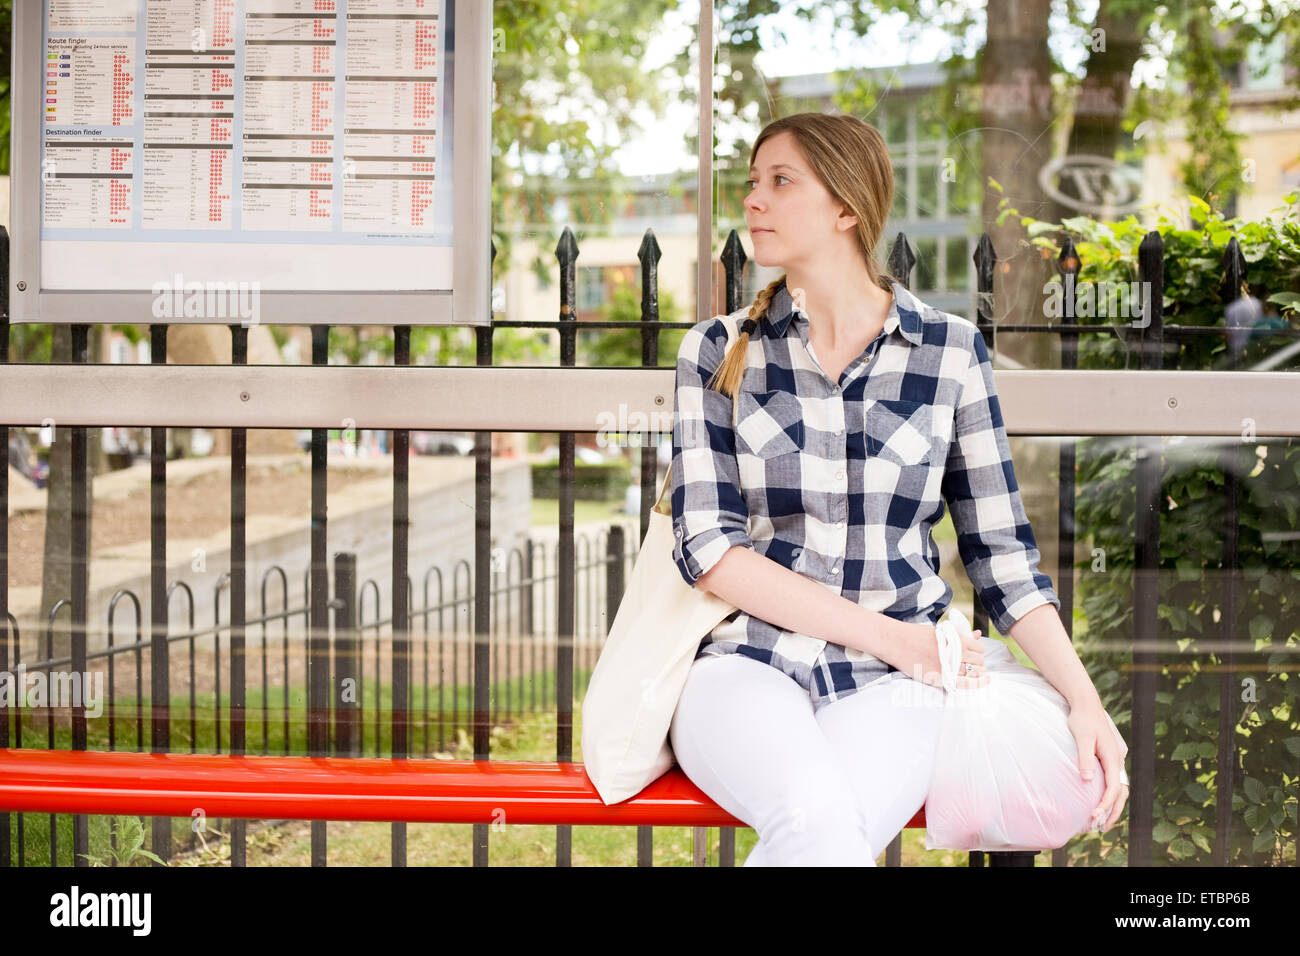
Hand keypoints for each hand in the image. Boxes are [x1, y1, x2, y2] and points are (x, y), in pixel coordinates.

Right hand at [895, 622, 985, 688]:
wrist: (894, 642)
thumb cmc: (914, 635)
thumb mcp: (938, 632)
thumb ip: (958, 636)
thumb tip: (977, 635)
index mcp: (954, 639)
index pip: (978, 648)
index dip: (979, 651)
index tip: (976, 653)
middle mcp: (952, 653)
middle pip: (977, 661)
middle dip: (978, 663)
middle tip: (973, 664)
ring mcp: (945, 667)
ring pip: (972, 672)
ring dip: (977, 672)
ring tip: (974, 672)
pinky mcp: (937, 678)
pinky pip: (963, 683)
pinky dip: (976, 683)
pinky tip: (985, 681)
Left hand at [1068, 701, 1128, 830]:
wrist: (1086, 704)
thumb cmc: (1082, 720)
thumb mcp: (1082, 737)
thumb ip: (1085, 758)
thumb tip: (1087, 780)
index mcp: (1113, 757)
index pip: (1114, 787)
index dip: (1106, 803)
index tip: (1095, 815)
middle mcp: (1117, 761)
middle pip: (1121, 792)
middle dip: (1113, 811)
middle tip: (1101, 828)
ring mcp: (1114, 760)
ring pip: (1119, 788)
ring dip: (1112, 805)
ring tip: (1101, 821)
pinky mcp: (1108, 759)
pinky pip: (1112, 782)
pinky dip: (1109, 795)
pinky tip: (1099, 801)